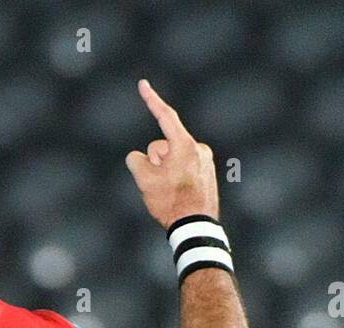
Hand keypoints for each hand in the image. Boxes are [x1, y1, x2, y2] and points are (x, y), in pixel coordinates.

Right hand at [124, 79, 219, 228]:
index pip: (165, 116)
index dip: (152, 99)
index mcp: (185, 145)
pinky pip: (183, 167)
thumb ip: (136, 160)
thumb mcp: (144, 180)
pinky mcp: (208, 172)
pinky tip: (178, 195)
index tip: (143, 84)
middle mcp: (199, 148)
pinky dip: (176, 176)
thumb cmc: (171, 202)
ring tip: (169, 192)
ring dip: (165, 170)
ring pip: (173, 158)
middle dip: (156, 159)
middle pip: (164, 145)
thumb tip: (139, 157)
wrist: (196, 227)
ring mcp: (205, 161)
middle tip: (159, 183)